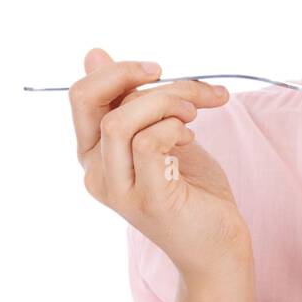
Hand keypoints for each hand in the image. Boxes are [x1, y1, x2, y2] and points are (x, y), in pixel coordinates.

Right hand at [70, 47, 250, 279]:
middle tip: (182, 86)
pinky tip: (192, 139)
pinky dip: (174, 128)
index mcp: (96, 155)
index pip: (81, 97)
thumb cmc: (193, 191)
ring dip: (168, 102)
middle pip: (90, 103)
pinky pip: (149, 144)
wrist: (219, 247)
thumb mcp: (161, 134)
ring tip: (197, 113)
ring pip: (122, 121)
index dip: (116, 71)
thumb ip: (131, 102)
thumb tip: (94, 54)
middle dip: (134, 77)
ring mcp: (119, 190)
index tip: (157, 69)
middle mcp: (98, 174)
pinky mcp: (149, 200)